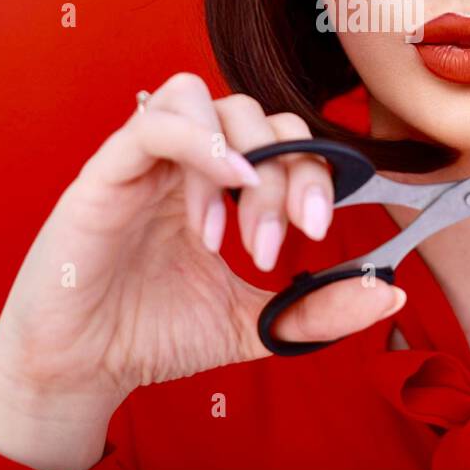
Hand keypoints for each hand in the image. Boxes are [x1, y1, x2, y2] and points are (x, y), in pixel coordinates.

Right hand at [0, 72, 405, 469]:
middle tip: (285, 240)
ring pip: (208, 99)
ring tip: (236, 235)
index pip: (285, 141)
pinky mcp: (106, 171)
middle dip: (287, 171)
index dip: (315, 171)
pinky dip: (199, 142)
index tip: (319, 232)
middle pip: (257, 116)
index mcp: (223, 185)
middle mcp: (189, 162)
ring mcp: (147, 160)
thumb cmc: (154, 334)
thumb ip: (317, 308)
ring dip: (242, 157)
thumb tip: (389, 290)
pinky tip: (223, 188)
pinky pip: (154, 121)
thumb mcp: (252, 324)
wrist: (80, 371)